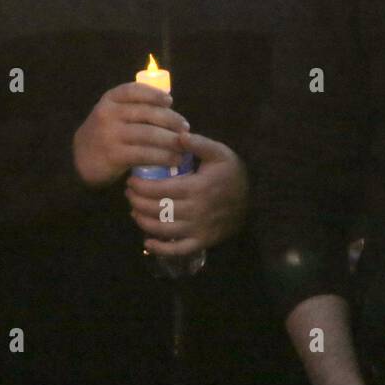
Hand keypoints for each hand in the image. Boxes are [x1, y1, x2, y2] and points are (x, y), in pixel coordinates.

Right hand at [73, 82, 190, 187]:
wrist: (81, 158)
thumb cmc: (107, 132)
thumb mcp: (113, 112)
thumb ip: (135, 107)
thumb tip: (170, 108)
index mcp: (110, 99)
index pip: (133, 90)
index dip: (154, 94)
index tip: (170, 101)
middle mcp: (109, 114)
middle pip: (146, 113)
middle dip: (170, 120)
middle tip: (185, 128)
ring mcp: (110, 135)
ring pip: (148, 135)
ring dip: (171, 141)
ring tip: (184, 146)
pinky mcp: (115, 155)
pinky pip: (144, 154)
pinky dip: (162, 157)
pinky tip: (173, 160)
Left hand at [124, 132, 247, 255]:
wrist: (254, 200)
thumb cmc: (232, 174)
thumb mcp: (220, 153)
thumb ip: (199, 144)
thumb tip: (179, 135)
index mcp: (197, 187)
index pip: (161, 189)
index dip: (142, 187)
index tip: (131, 181)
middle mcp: (196, 210)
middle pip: (158, 209)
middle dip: (138, 202)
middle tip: (129, 194)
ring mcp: (199, 228)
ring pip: (164, 229)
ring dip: (144, 222)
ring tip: (134, 212)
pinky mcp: (202, 242)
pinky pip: (179, 250)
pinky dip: (161, 249)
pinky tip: (147, 243)